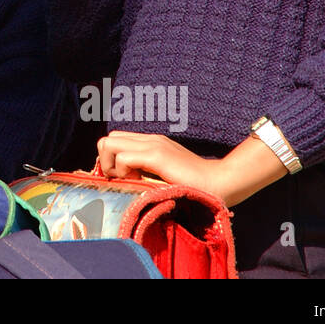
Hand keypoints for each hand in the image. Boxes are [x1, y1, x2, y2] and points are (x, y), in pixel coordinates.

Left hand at [96, 131, 227, 197]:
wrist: (218, 182)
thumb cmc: (193, 184)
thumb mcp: (163, 175)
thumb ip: (146, 171)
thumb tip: (125, 181)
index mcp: (150, 142)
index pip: (115, 140)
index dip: (111, 160)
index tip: (123, 177)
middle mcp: (149, 139)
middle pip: (107, 139)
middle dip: (106, 161)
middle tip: (123, 179)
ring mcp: (152, 144)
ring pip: (109, 143)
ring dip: (112, 165)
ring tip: (130, 179)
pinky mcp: (157, 155)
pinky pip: (124, 157)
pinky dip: (124, 170)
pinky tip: (140, 181)